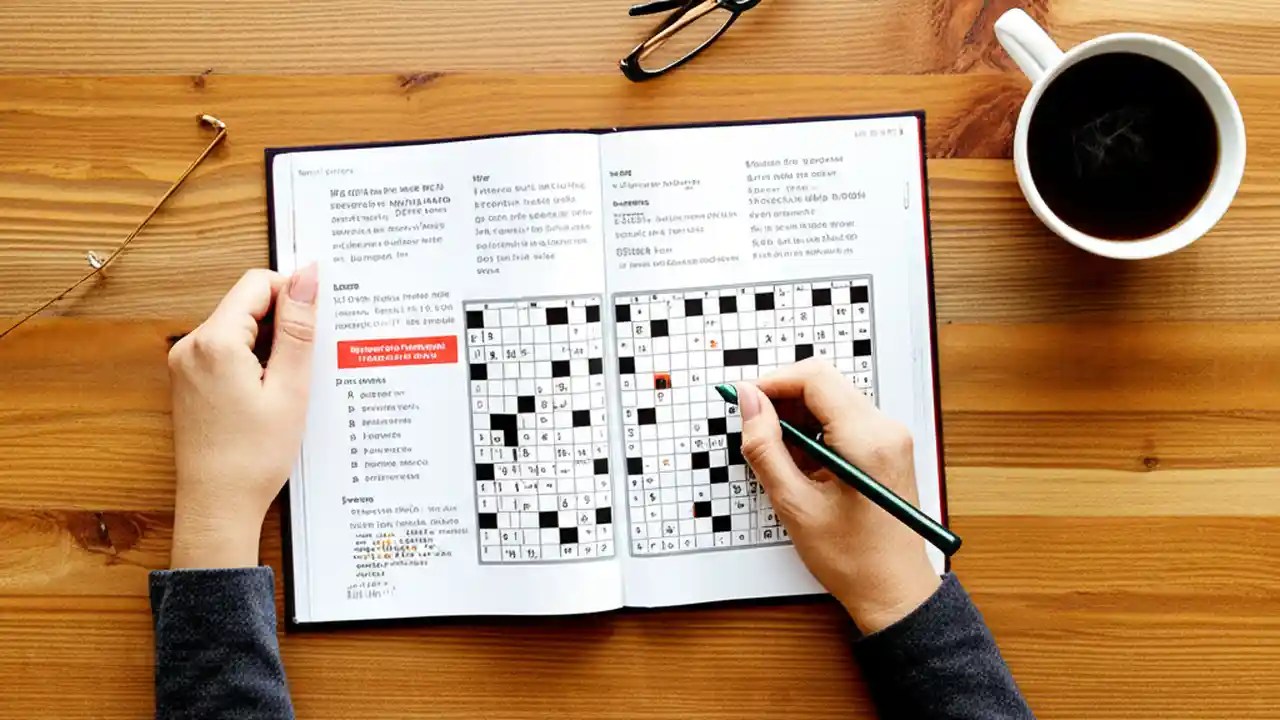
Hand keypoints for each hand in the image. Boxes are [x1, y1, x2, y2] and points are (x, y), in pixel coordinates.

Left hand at [167, 265, 318, 568]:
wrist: (217, 506)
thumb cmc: (254, 457)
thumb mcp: (290, 389)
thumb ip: (299, 328)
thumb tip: (308, 276)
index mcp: (214, 342)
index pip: (258, 284)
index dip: (294, 293)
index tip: (321, 319)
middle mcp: (191, 346)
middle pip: (246, 304)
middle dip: (285, 320)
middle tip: (314, 357)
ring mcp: (185, 364)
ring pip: (238, 327)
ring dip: (272, 342)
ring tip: (293, 383)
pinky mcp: (188, 380)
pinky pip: (226, 351)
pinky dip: (255, 359)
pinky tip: (274, 391)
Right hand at [737, 359, 939, 632]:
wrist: (895, 591)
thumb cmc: (854, 560)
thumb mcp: (795, 504)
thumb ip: (766, 446)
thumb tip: (749, 402)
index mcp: (867, 440)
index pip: (814, 378)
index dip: (772, 382)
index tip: (744, 400)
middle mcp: (885, 429)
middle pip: (823, 384)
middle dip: (782, 399)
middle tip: (753, 427)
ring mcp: (890, 437)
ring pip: (831, 400)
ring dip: (797, 417)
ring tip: (777, 456)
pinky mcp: (887, 447)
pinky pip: (843, 420)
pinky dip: (814, 432)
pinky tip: (800, 464)